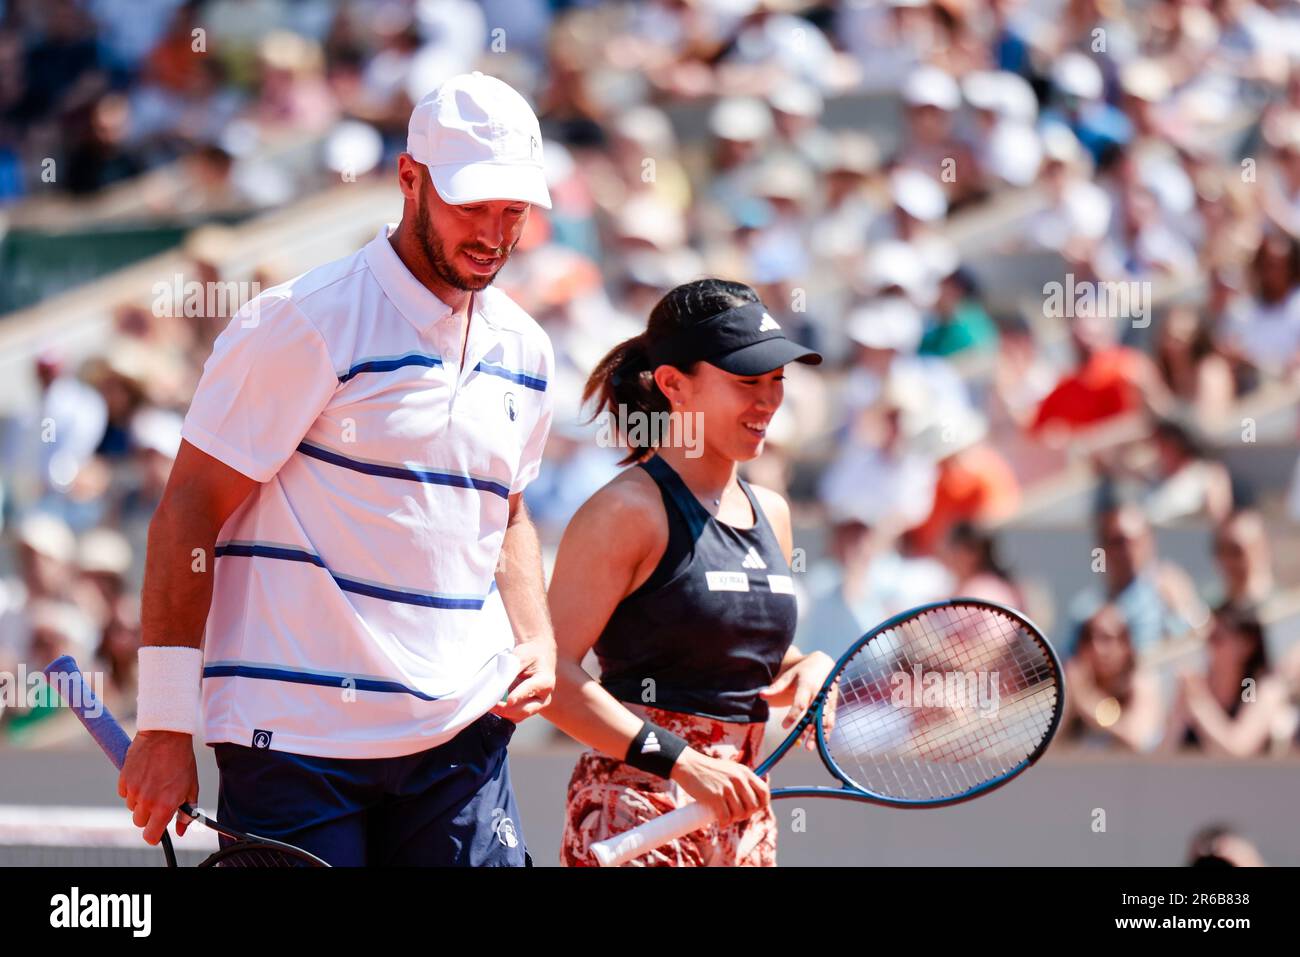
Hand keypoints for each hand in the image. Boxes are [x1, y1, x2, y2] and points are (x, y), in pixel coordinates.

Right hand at [118, 730, 197, 844]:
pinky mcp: (123, 779)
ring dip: (140, 801)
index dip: (155, 835)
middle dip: (149, 815)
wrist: (167, 734)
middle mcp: (146, 801)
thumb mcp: (191, 786)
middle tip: (159, 799)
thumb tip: (181, 831)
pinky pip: (124, 793)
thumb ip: (187, 812)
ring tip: (153, 782)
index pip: (151, 836)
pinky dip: (131, 789)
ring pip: (132, 807)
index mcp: (164, 806)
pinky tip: (143, 775)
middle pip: (140, 822)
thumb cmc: (182, 760)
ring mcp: (133, 791)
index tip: (158, 829)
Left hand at [491, 636, 555, 721]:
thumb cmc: (530, 654)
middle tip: (491, 706)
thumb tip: (497, 684)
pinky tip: (493, 708)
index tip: (507, 700)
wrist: (538, 654)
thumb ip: (511, 671)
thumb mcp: (521, 657)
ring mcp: (536, 705)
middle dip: (506, 710)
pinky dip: (504, 714)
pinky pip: (515, 716)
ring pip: (519, 716)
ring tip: (489, 706)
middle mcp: (543, 697)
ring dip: (503, 713)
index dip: (517, 696)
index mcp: (545, 681)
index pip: (529, 691)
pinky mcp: (528, 708)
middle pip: (525, 710)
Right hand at [671, 750, 769, 826]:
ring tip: (726, 816)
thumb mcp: (730, 769)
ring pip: (740, 814)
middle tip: (735, 814)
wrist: (688, 765)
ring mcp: (727, 788)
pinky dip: (723, 823)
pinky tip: (720, 822)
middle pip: (753, 806)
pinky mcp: (715, 796)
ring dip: (733, 819)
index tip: (753, 809)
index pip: (764, 792)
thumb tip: (753, 800)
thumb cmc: (709, 770)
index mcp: (744, 772)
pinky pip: (725, 817)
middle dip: (745, 814)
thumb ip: (741, 781)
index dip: (761, 804)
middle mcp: (739, 779)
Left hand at [760, 651, 835, 748]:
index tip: (784, 726)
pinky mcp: (832, 704)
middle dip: (810, 731)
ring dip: (819, 734)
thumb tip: (760, 695)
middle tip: (804, 746)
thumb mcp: (789, 676)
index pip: (800, 704)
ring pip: (824, 720)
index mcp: (807, 686)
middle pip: (814, 715)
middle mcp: (819, 693)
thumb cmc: (803, 670)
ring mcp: (828, 699)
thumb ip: (776, 687)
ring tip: (810, 747)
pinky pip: (830, 719)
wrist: (824, 663)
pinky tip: (821, 741)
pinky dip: (826, 731)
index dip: (792, 716)